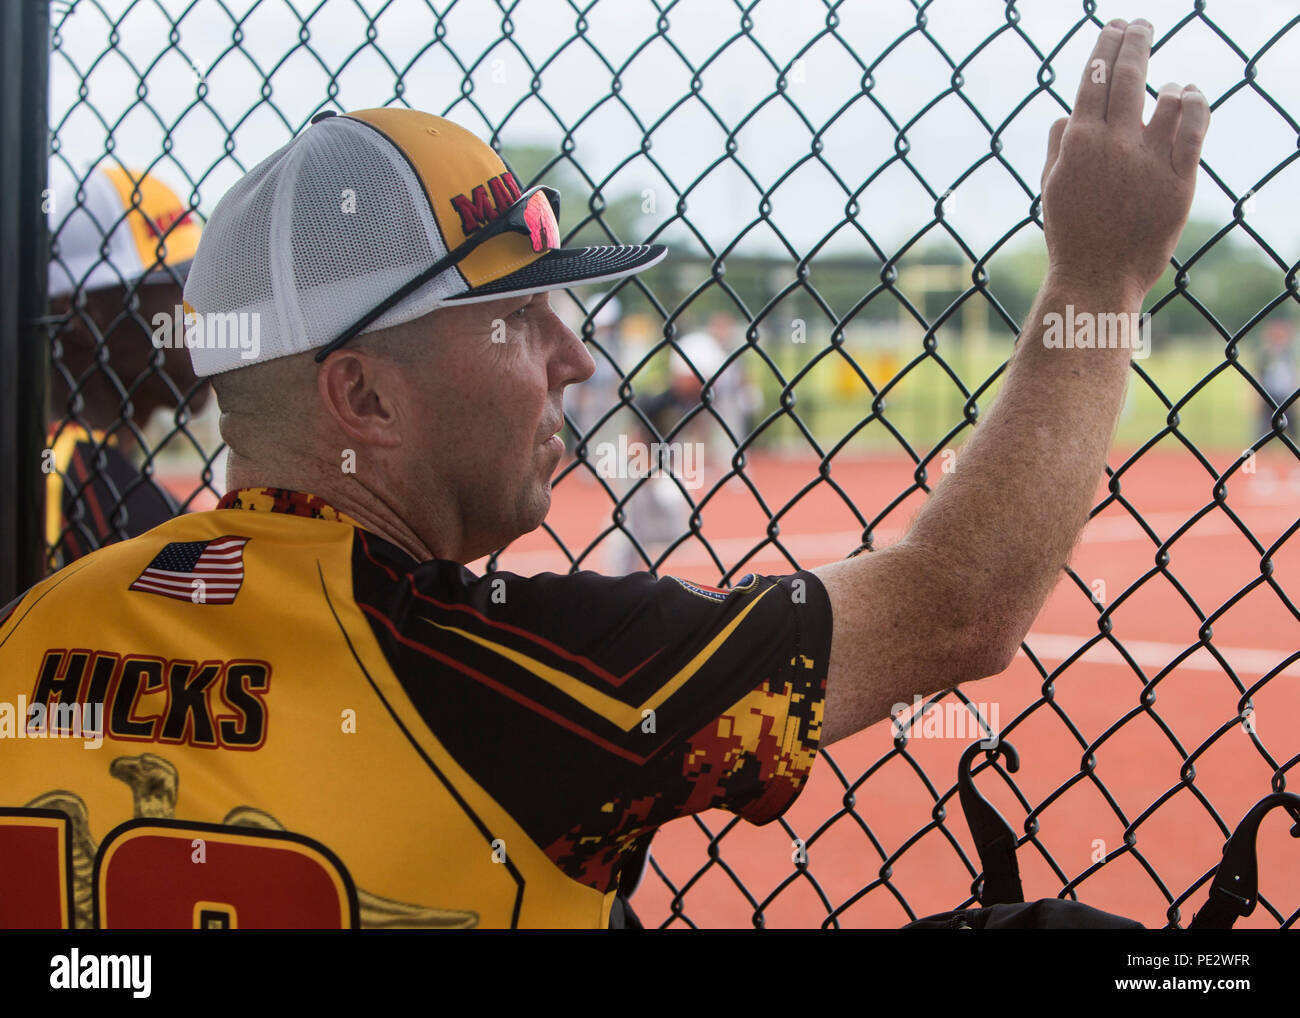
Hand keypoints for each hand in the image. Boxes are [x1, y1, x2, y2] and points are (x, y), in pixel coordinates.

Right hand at [1040, 19, 1209, 298]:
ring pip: (1166, 97)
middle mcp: (1113, 144)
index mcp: (1077, 143)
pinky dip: (1194, 103)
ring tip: (1169, 89)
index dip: (1106, 46)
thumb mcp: (1051, 187)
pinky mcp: (1178, 178)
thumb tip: (1066, 112)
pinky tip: (1189, 96)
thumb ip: (1058, 145)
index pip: (1093, 77)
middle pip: (1128, 74)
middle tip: (1140, 24)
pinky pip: (1194, 126)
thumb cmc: (1071, 235)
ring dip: (1167, 86)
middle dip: (1134, 40)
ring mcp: (1148, 160)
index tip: (1114, 27)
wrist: (1097, 277)